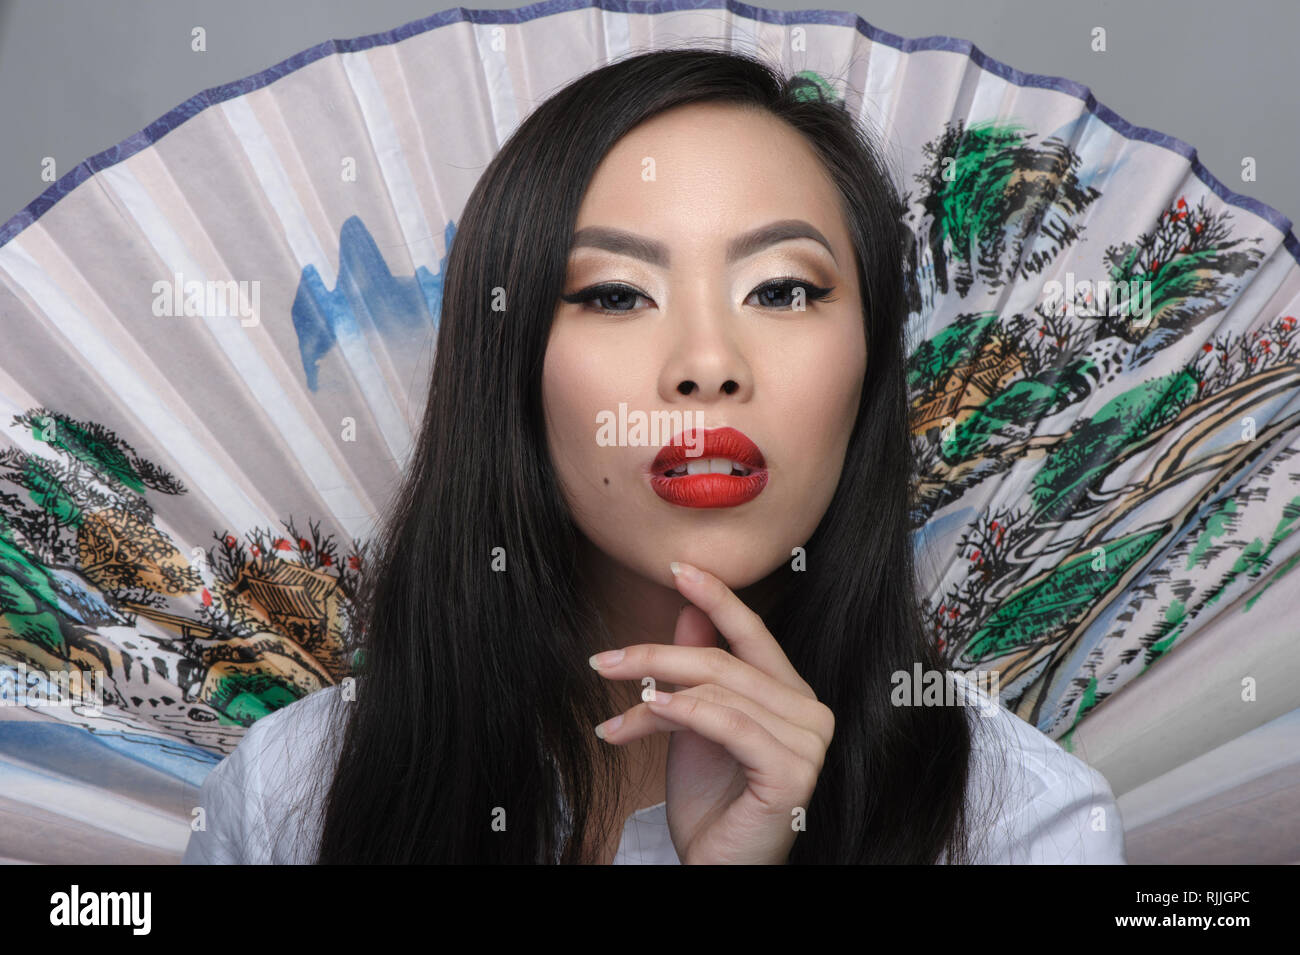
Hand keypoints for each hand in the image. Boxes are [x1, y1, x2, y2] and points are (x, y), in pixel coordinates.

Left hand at [587, 561, 834, 863]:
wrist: (717, 866)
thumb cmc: (710, 801)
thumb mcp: (693, 724)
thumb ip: (697, 669)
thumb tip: (688, 606)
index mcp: (792, 695)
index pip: (753, 635)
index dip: (717, 598)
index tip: (678, 567)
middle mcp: (811, 712)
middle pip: (724, 663)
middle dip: (657, 656)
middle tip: (604, 661)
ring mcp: (809, 742)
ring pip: (719, 692)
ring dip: (655, 696)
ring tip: (615, 712)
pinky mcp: (793, 771)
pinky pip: (729, 724)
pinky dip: (684, 712)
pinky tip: (646, 712)